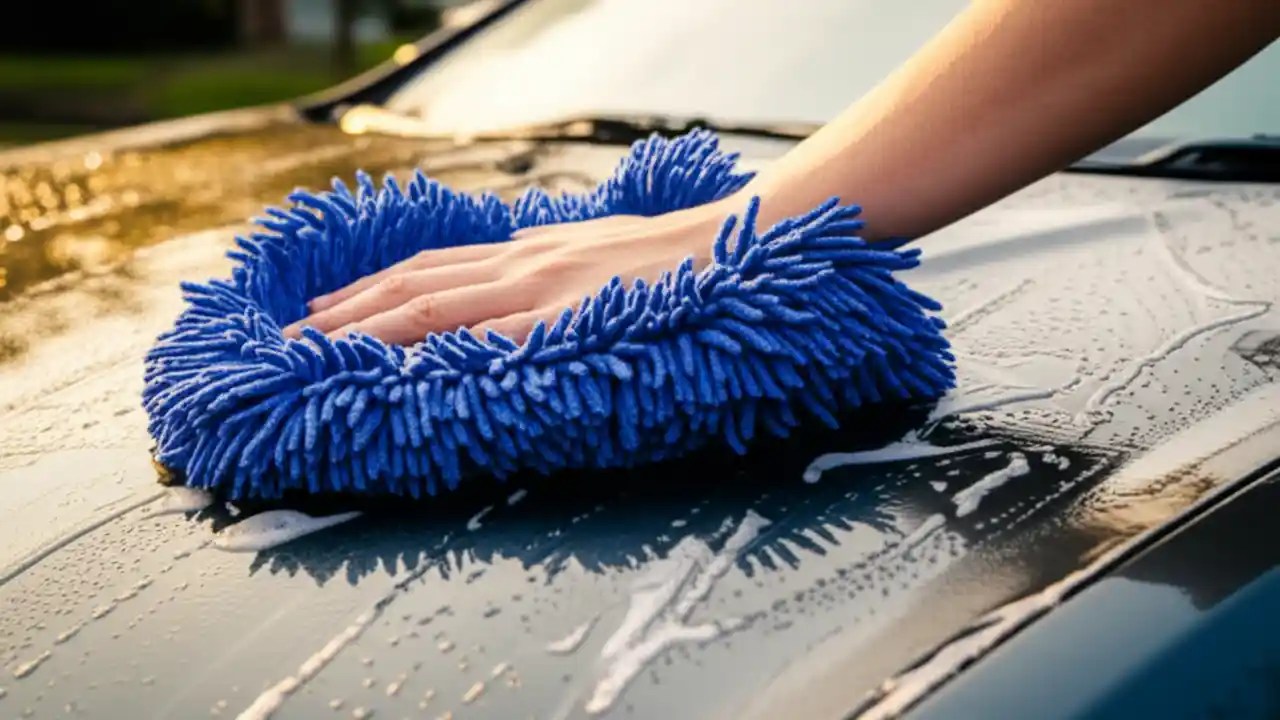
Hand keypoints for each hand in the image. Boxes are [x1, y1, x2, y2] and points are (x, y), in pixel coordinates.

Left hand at [282, 201, 732, 345]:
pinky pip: (484, 334)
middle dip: (343, 311)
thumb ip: (548, 271)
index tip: (319, 310)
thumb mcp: (594, 255)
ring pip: (430, 305)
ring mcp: (538, 287)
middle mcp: (519, 263)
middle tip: (285, 337)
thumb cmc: (667, 260)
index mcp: (527, 252)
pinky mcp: (563, 315)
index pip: (427, 267)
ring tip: (311, 350)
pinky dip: (433, 348)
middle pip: (411, 283)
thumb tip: (511, 294)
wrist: (724, 244)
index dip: (366, 288)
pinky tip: (397, 367)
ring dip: (364, 328)